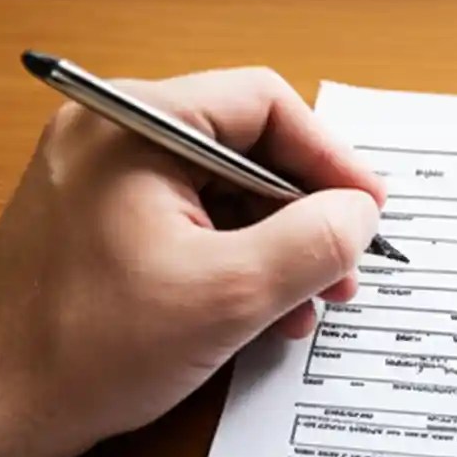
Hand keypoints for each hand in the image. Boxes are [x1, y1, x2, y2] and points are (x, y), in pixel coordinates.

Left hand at [0, 68, 383, 456]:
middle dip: (307, 212)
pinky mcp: (104, 221)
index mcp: (134, 126)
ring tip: (310, 302)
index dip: (330, 157)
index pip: (263, 105)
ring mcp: (105, 178)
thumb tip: (362, 213)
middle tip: (346, 266)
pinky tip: (265, 311)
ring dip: (280, 245)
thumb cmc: (86, 351)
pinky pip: (195, 221)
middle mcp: (115, 136)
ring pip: (226, 191)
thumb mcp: (228, 296)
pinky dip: (239, 260)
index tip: (370, 209)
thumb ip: (312, 245)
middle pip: (248, 148)